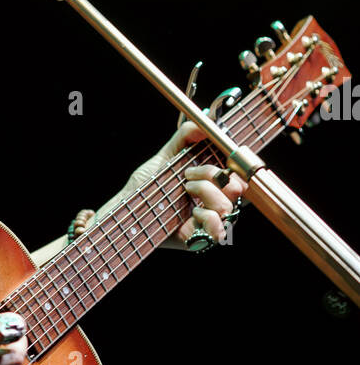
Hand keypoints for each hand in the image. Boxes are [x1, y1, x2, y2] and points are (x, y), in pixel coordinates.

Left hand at [155, 121, 248, 248]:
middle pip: (238, 188)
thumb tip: (200, 124)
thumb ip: (184, 138)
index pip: (239, 175)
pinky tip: (191, 212)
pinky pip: (219, 230)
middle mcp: (214, 204)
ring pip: (228, 206)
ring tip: (184, 190)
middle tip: (187, 174)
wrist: (125, 208)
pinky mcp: (200, 239)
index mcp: (212, 185)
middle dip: (212, 174)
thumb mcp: (165, 156)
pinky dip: (207, 216)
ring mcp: (208, 222)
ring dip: (206, 191)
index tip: (211, 156)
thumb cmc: (146, 185)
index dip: (232, 164)